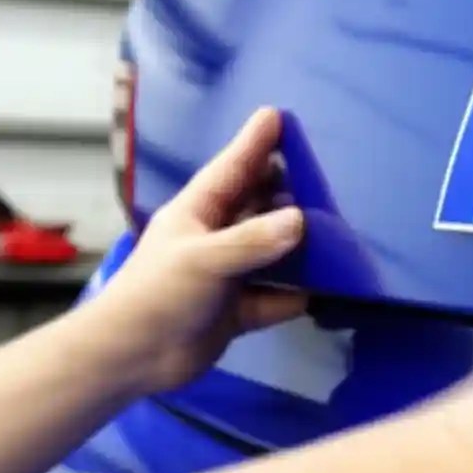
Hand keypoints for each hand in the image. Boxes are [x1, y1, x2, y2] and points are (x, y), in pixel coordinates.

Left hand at [89, 108, 306, 395]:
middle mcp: (218, 237)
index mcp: (199, 212)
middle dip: (292, 192)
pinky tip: (330, 288)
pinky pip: (281, 296)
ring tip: (340, 231)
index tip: (279, 114)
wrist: (133, 358)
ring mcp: (232, 274)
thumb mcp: (203, 259)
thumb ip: (253, 240)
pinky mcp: (242, 309)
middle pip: (261, 206)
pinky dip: (301, 293)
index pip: (234, 168)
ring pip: (276, 251)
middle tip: (328, 177)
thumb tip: (302, 220)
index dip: (256, 142)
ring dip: (303, 245)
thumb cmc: (158, 295)